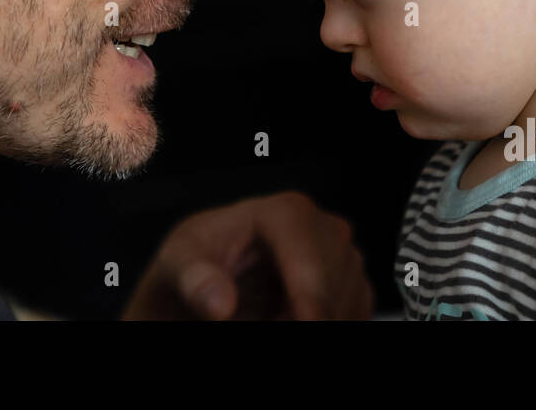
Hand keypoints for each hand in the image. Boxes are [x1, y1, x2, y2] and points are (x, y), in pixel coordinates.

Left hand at [120, 191, 373, 319]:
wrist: (204, 284)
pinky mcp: (348, 282)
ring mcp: (338, 254)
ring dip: (324, 317)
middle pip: (336, 271)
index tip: (303, 322)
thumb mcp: (177, 266)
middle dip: (313, 310)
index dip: (308, 290)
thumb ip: (194, 279)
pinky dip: (336, 320)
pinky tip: (295, 320)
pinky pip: (358, 310)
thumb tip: (219, 301)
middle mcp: (318, 225)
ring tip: (275, 319)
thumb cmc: (193, 266)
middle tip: (276, 324)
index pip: (307, 246)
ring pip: (351, 294)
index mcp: (281, 211)